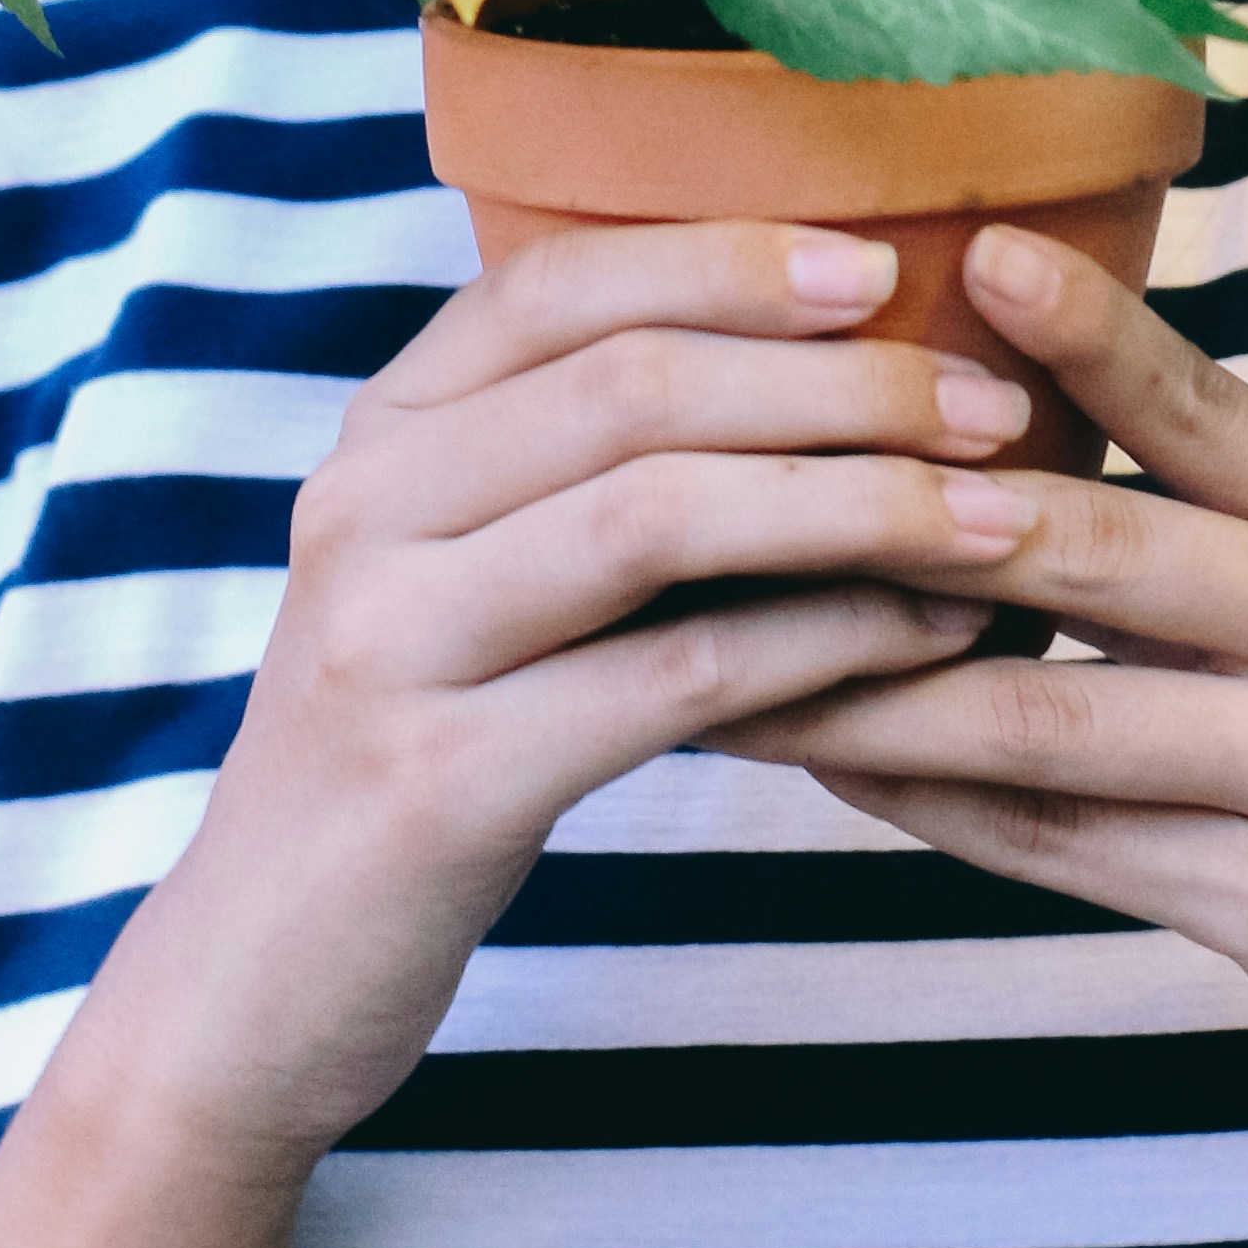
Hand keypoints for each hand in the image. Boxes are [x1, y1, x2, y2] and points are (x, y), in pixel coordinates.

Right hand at [144, 216, 1029, 1184]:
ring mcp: (389, 640)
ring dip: (857, 502)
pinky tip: (925, 640)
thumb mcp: (456, 579)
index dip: (727, 259)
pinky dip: (823, 643)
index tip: (884, 267)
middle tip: (995, 407)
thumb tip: (811, 361)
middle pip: (634, 385)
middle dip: (838, 383)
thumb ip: (573, 469)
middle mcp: (365, 507)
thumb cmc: (415, 753)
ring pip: (660, 514)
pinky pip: (673, 676)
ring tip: (1000, 516)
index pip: (559, 281)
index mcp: (379, 433)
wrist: (247, 988)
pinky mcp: (440, 780)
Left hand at [710, 217, 1247, 1247]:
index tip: (963, 248)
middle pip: (1102, 546)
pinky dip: (941, 807)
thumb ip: (1240, 531)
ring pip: (1056, 715)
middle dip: (912, 512)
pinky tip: (838, 769)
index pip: (1208, 404)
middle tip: (749, 473)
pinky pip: (1078, 844)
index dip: (1086, 328)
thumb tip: (1015, 427)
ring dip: (877, 689)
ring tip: (736, 648)